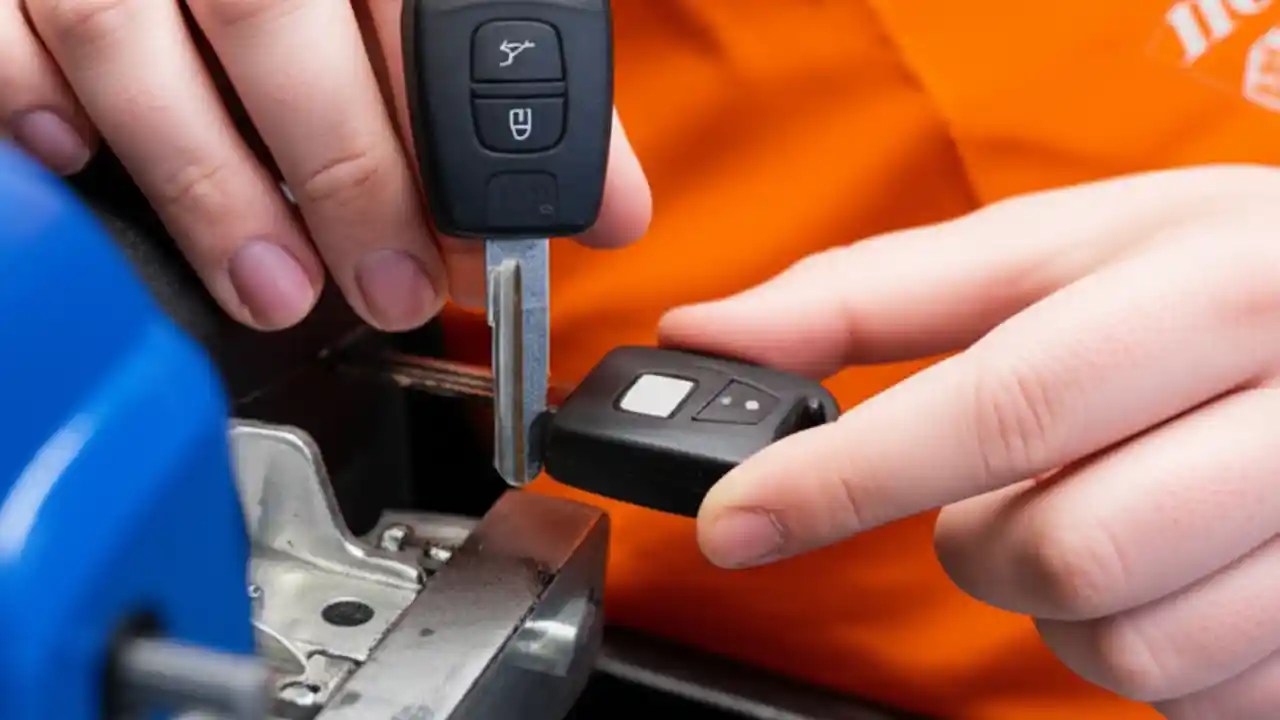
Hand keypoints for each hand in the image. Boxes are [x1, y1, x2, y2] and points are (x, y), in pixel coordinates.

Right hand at [1, 0, 649, 330]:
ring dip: (207, 180)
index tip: (476, 243)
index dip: (442, 133)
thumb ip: (510, 71)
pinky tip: (83, 166)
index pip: (413, 8)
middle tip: (390, 289)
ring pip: (128, 31)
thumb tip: (609, 206)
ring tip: (275, 289)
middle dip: (344, 174)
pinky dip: (34, 103)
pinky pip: (2, 31)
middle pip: (273, 18)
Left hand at [662, 165, 1279, 718]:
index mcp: (1218, 292)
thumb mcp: (1071, 249)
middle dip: (985, 541)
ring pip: (1120, 646)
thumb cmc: (1225, 281)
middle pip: (1055, 551)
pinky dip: (1147, 647)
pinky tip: (1183, 567)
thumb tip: (714, 330)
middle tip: (1022, 486)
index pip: (1002, 405)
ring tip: (1116, 511)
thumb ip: (881, 293)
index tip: (734, 520)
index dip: (844, 477)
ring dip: (1066, 599)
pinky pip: (1195, 697)